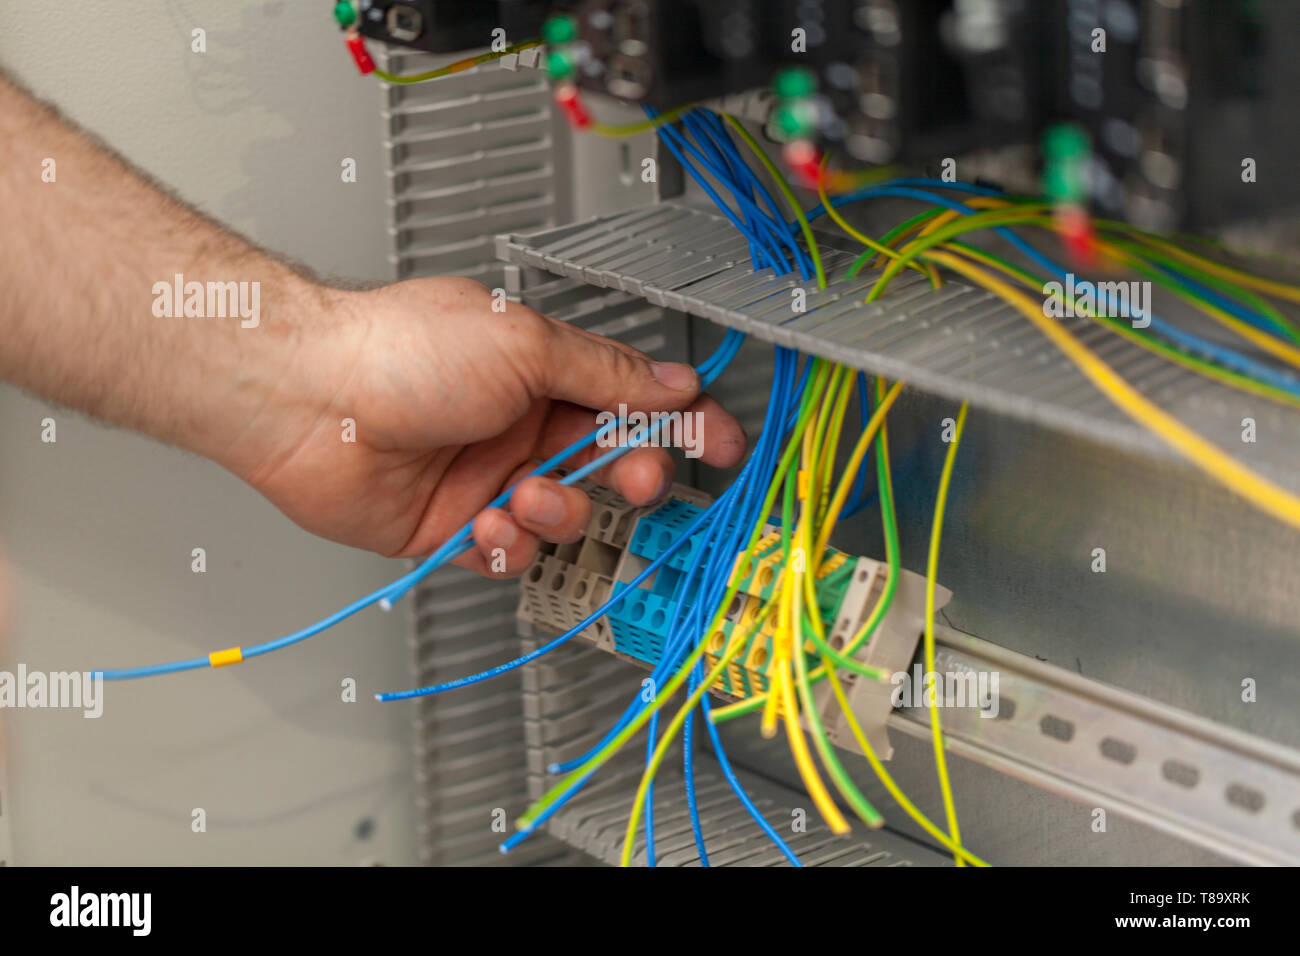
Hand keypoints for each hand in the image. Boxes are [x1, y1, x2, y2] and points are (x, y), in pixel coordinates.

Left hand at [225, 278, 746, 575]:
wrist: (306, 400)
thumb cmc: (398, 351)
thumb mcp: (522, 346)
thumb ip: (606, 374)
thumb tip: (672, 383)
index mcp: (543, 369)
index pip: (633, 399)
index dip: (682, 423)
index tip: (721, 444)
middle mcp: (520, 423)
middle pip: (609, 465)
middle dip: (629, 475)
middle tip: (633, 478)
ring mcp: (488, 476)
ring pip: (564, 515)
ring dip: (557, 512)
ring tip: (523, 496)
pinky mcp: (453, 527)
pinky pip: (509, 553)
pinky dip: (507, 545)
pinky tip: (487, 524)